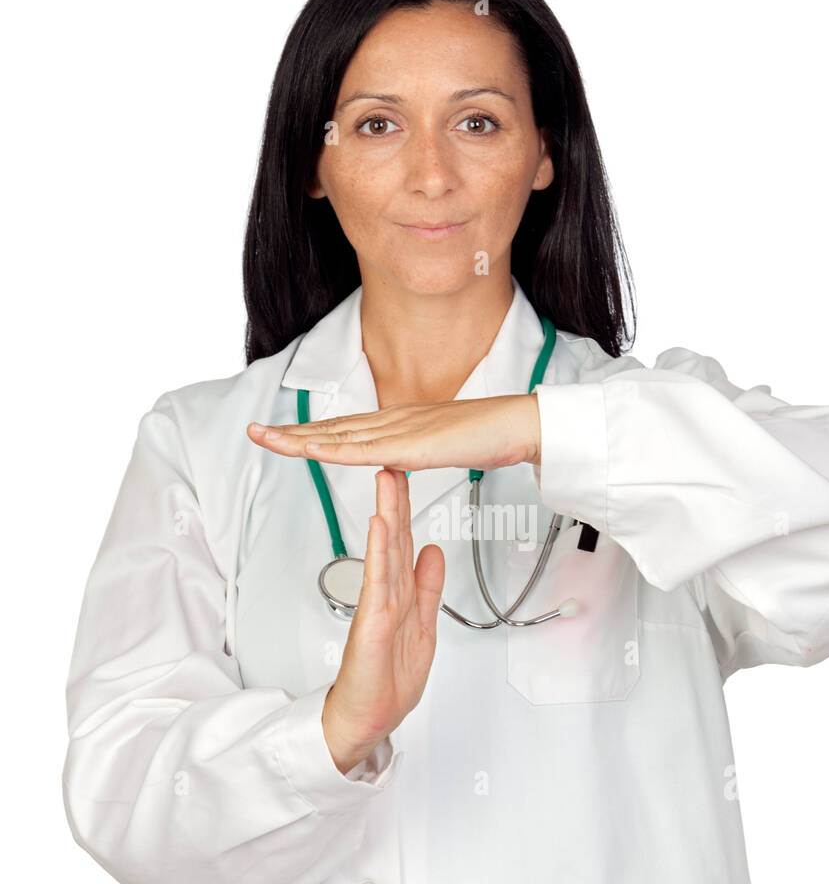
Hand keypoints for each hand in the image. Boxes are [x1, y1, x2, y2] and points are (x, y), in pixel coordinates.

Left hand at [247, 392, 540, 469]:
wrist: (518, 425)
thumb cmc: (489, 435)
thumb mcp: (441, 447)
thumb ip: (415, 452)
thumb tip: (397, 463)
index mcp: (398, 424)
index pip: (344, 430)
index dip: (310, 433)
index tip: (281, 436)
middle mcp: (391, 421)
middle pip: (331, 429)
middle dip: (290, 433)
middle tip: (254, 432)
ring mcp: (399, 431)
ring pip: (338, 436)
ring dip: (299, 438)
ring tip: (265, 439)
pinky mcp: (411, 445)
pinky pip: (364, 450)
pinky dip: (333, 449)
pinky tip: (310, 450)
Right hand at [321, 467, 444, 774]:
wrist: (362, 722)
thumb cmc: (384, 683)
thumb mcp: (422, 627)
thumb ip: (427, 588)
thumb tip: (434, 552)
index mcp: (400, 597)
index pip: (405, 544)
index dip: (408, 509)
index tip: (405, 476)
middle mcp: (387, 597)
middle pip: (394, 541)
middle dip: (395, 500)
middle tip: (392, 462)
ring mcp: (378, 609)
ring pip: (386, 554)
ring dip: (388, 515)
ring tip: (386, 481)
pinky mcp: (373, 626)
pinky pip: (379, 584)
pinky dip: (381, 554)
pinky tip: (381, 527)